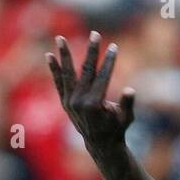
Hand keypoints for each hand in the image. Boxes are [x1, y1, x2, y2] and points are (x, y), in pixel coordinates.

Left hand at [46, 32, 134, 151]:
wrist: (100, 144)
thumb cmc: (117, 129)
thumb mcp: (126, 118)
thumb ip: (127, 104)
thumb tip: (130, 90)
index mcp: (96, 104)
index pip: (103, 76)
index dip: (109, 61)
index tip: (114, 46)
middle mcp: (80, 101)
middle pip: (86, 70)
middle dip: (91, 51)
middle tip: (95, 34)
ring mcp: (70, 101)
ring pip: (68, 73)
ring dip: (64, 55)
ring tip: (60, 38)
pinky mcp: (64, 102)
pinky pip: (59, 82)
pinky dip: (54, 69)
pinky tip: (49, 55)